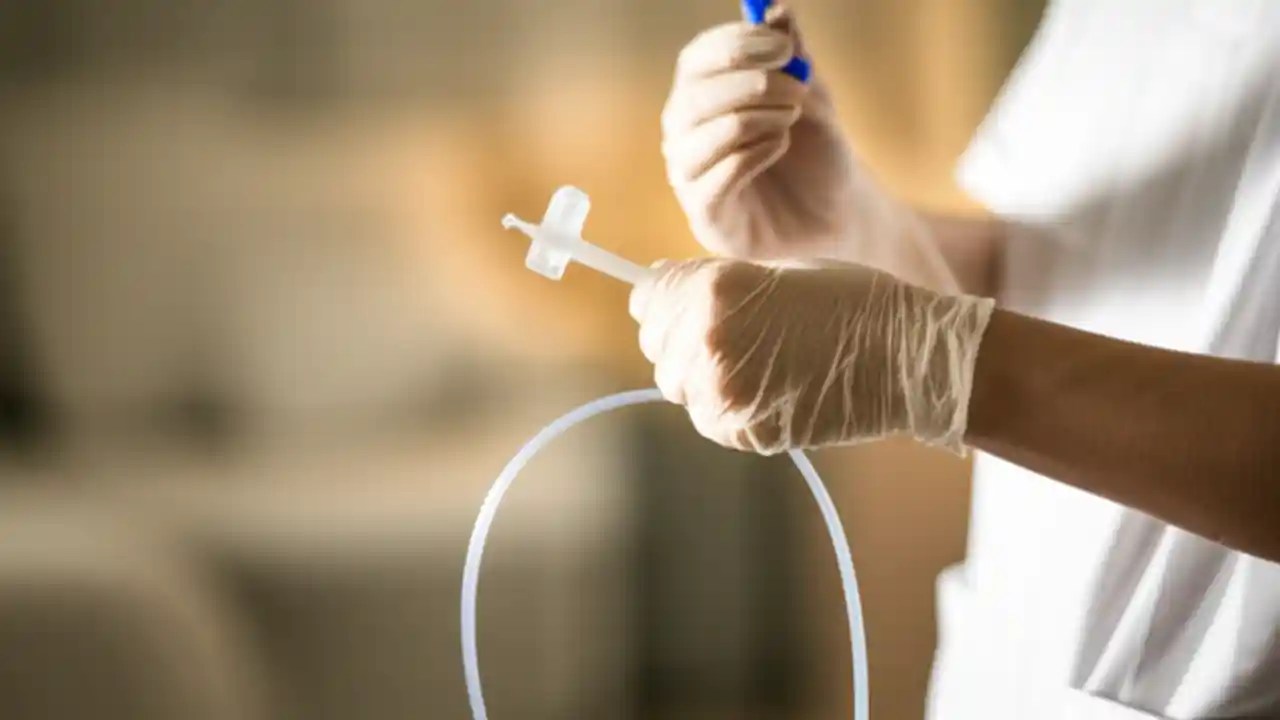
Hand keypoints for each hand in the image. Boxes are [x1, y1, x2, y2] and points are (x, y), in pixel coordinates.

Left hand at [629, 258, 993, 454]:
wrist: (904, 356)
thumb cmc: (848, 301)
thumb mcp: (773, 272)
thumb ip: (714, 287)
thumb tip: (666, 297)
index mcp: (711, 290)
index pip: (647, 299)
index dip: (665, 299)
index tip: (679, 304)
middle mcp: (706, 341)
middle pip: (656, 345)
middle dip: (682, 338)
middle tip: (732, 334)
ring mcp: (722, 391)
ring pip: (679, 385)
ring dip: (702, 375)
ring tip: (755, 361)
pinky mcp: (741, 430)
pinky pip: (708, 418)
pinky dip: (727, 407)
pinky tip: (769, 388)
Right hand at [662, 9, 879, 260]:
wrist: (838, 215)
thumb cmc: (818, 153)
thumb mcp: (811, 95)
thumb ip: (791, 54)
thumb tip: (776, 9)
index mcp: (703, 97)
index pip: (696, 61)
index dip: (734, 46)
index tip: (782, 46)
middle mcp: (686, 136)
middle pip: (692, 98)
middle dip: (748, 84)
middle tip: (797, 87)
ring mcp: (691, 178)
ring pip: (700, 138)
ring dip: (754, 119)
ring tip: (792, 120)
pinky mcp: (706, 218)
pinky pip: (713, 181)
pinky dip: (751, 156)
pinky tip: (779, 149)